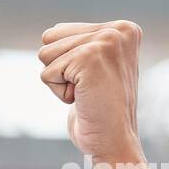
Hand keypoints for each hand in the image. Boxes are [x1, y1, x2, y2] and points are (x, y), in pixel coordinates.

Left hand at [38, 20, 143, 162]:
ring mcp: (106, 41)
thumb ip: (78, 44)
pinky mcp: (89, 58)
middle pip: (49, 39)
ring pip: (45, 54)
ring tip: (86, 93)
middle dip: (59, 69)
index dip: (65, 62)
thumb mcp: (93, 67)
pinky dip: (59, 93)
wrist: (114, 140)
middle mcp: (119, 29)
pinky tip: (83, 100)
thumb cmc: (100, 110)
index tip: (92, 79)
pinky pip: (47, 74)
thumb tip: (50, 32)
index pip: (58, 32)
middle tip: (88, 88)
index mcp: (123, 28)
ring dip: (59, 81)